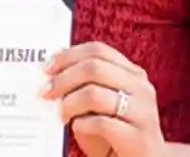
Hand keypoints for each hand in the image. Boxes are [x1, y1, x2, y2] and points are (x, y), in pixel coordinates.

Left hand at [40, 42, 165, 156]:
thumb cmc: (114, 134)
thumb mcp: (99, 105)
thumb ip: (83, 86)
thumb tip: (51, 72)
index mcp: (133, 74)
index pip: (98, 50)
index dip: (68, 56)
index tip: (47, 67)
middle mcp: (142, 89)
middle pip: (94, 68)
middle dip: (63, 79)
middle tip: (46, 92)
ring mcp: (143, 113)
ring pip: (95, 94)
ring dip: (69, 103)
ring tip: (61, 115)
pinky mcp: (139, 139)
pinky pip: (101, 123)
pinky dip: (82, 124)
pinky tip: (77, 128)